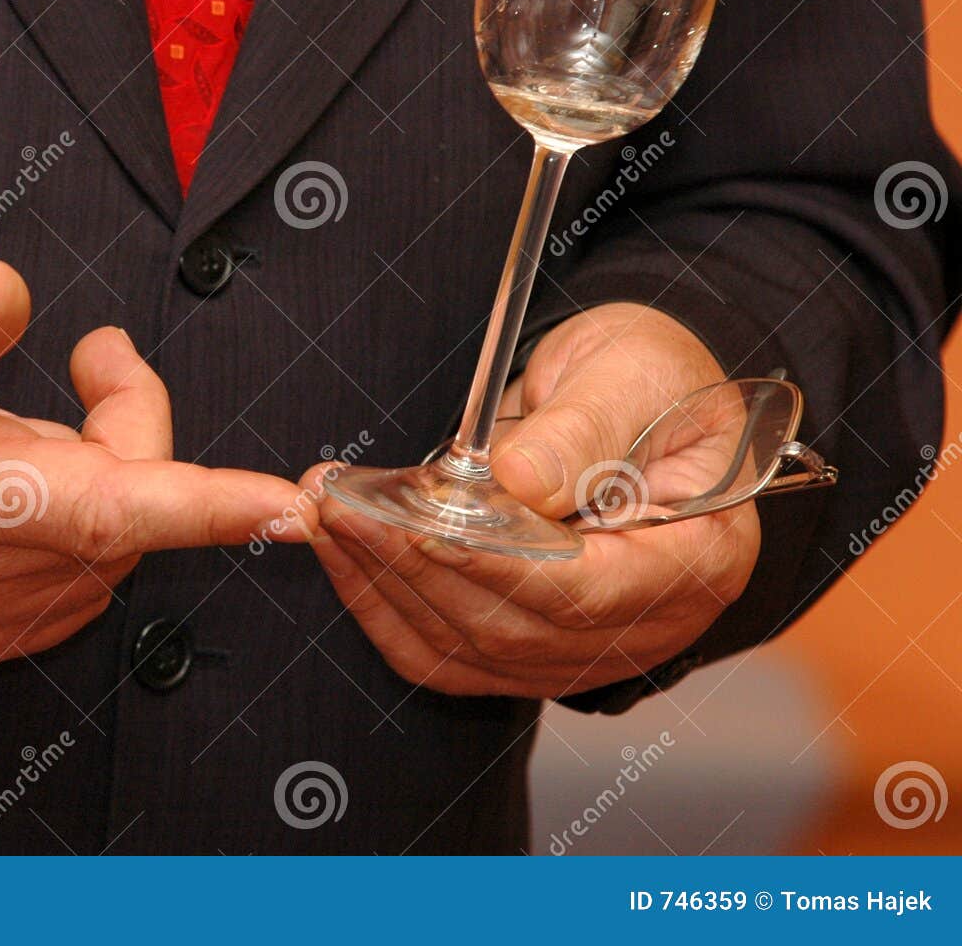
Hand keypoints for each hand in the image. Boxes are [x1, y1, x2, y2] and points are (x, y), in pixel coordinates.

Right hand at [0, 251, 309, 673]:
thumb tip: (4, 297)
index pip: (100, 508)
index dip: (199, 505)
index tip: (285, 507)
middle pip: (126, 515)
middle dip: (128, 431)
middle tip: (93, 360)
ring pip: (113, 553)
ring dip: (105, 481)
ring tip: (30, 429)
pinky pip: (80, 584)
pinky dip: (81, 529)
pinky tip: (23, 489)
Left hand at [307, 303, 759, 697]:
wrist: (636, 405)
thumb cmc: (652, 384)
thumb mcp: (634, 375)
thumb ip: (584, 430)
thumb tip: (519, 482)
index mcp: (698, 561)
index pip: (587, 592)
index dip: (500, 567)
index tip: (424, 529)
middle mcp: (641, 626)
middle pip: (511, 626)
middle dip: (412, 564)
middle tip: (341, 502)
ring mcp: (578, 649)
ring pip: (461, 646)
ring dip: (380, 579)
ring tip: (326, 511)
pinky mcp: (521, 649)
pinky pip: (438, 649)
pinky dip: (378, 601)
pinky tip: (340, 548)